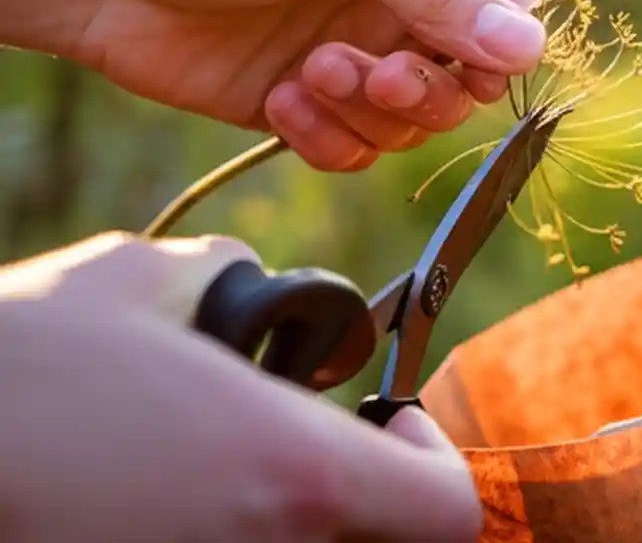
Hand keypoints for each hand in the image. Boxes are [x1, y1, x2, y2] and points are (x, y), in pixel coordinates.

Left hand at [0, 0, 545, 170]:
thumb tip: (528, 46)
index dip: (504, 37)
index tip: (478, 61)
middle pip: (465, 74)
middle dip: (429, 86)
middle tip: (377, 74)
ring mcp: (349, 55)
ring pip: (410, 121)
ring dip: (368, 112)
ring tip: (310, 74)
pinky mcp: (304, 106)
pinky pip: (353, 149)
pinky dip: (327, 140)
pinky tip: (281, 103)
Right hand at [0, 233, 480, 541]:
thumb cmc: (28, 358)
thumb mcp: (143, 280)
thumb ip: (230, 278)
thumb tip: (246, 280)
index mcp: (295, 474)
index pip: (444, 515)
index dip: (434, 463)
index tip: (388, 418)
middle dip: (366, 490)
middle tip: (313, 440)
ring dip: (296, 509)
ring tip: (230, 457)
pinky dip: (235, 528)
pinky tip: (174, 488)